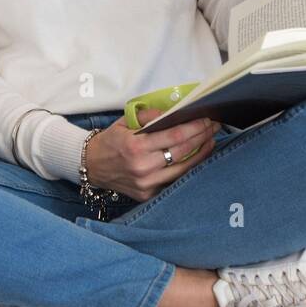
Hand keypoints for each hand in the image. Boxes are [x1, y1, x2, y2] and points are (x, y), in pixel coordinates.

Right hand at [83, 109, 221, 202]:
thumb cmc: (111, 141)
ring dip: (201, 154)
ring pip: (182, 169)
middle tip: (214, 127)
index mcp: (136, 146)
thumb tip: (173, 111)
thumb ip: (149, 115)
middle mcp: (142, 167)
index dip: (194, 127)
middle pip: (182, 152)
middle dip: (202, 137)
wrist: (91, 166)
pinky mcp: (148, 194)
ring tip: (211, 141)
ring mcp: (146, 183)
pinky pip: (173, 180)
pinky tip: (197, 158)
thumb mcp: (125, 122)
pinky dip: (187, 169)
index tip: (206, 119)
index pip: (174, 136)